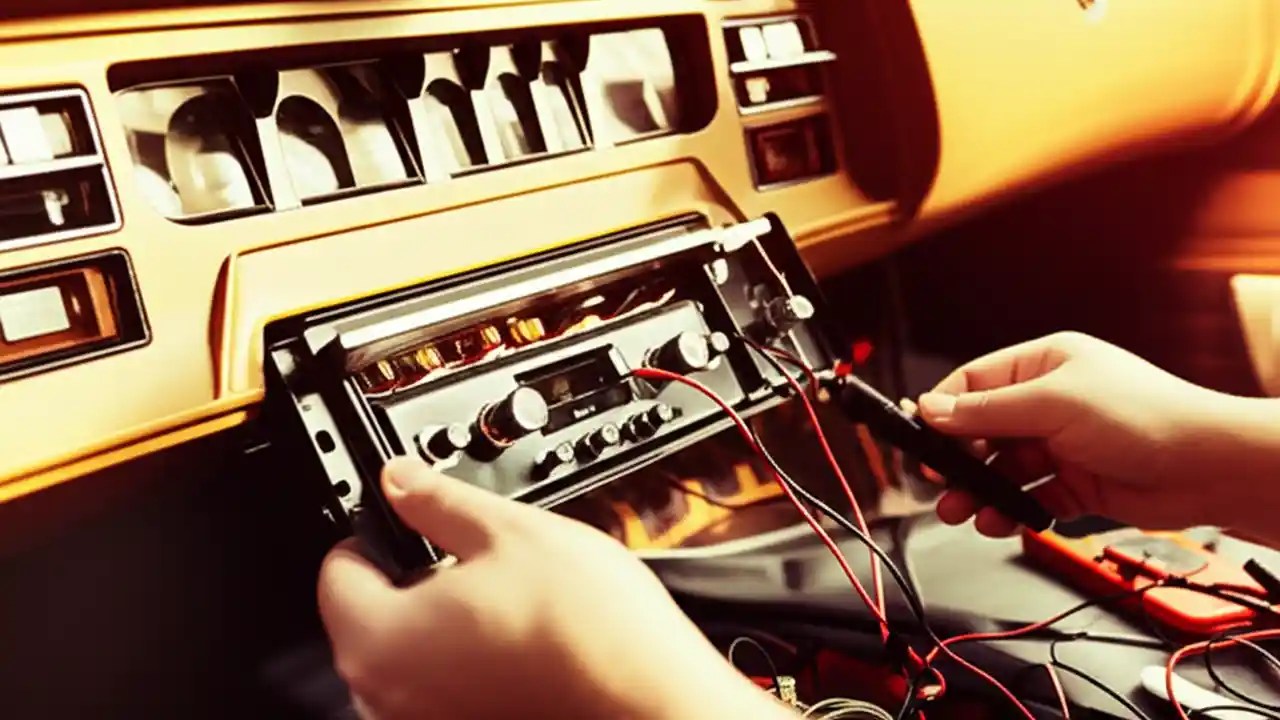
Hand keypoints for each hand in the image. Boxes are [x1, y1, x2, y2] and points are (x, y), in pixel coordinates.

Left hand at [318, 458, 795, 719]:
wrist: (653, 703)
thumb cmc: (589, 633)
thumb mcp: (509, 531)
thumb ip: (436, 501)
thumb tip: (398, 479)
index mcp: (381, 639)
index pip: (336, 570)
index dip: (375, 530)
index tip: (408, 516)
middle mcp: (385, 697)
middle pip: (369, 618)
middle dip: (411, 580)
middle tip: (473, 555)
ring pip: (409, 657)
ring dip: (442, 624)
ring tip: (508, 600)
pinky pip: (442, 691)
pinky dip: (466, 665)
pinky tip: (519, 644)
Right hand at [917, 332, 1279, 538]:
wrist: (1207, 466)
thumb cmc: (1145, 416)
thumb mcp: (1053, 403)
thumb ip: (987, 411)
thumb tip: (932, 409)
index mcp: (1043, 364)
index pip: (974, 384)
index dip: (943, 411)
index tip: (919, 438)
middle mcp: (1049, 402)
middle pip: (982, 431)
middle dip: (957, 460)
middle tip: (937, 483)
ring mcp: (1062, 444)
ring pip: (1002, 469)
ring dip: (979, 491)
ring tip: (960, 512)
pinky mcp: (1076, 483)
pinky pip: (1028, 498)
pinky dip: (1009, 510)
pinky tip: (999, 520)